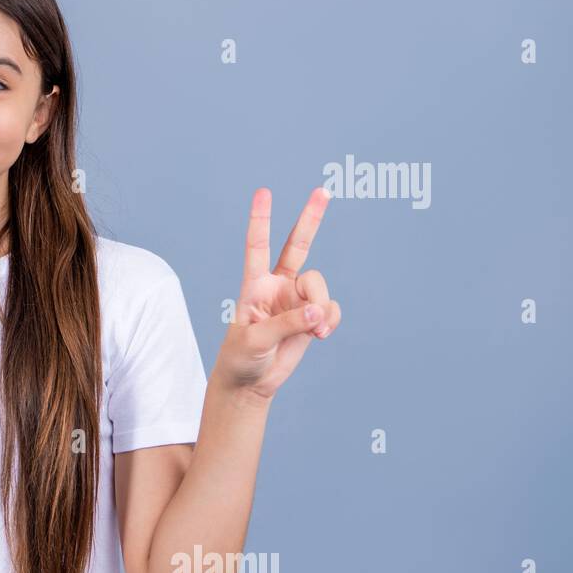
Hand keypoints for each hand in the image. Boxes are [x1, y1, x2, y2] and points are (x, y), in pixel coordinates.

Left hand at [213, 186, 341, 400]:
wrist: (251, 382)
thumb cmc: (241, 358)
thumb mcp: (256, 341)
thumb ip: (287, 323)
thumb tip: (318, 311)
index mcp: (254, 286)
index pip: (257, 246)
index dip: (261, 220)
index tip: (264, 193)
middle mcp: (277, 286)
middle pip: (297, 246)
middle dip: (310, 219)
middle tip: (322, 190)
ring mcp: (296, 299)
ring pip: (320, 287)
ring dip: (322, 307)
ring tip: (315, 330)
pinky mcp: (311, 316)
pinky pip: (332, 308)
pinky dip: (331, 319)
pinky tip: (321, 333)